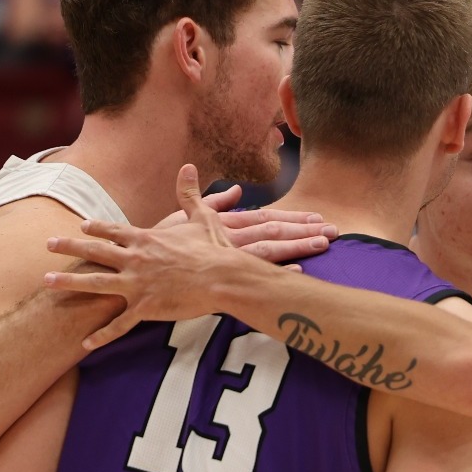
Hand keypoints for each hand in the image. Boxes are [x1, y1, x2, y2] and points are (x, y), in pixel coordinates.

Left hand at [43, 164, 276, 349]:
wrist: (224, 278)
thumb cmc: (216, 249)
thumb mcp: (202, 217)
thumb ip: (189, 193)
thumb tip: (187, 167)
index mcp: (147, 238)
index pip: (114, 230)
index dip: (97, 228)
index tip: (82, 226)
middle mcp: (135, 259)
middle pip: (95, 251)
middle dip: (69, 247)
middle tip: (48, 244)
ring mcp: (137, 284)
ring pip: (95, 284)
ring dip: (70, 283)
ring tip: (47, 282)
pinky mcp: (146, 307)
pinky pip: (119, 324)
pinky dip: (102, 335)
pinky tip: (85, 344)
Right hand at [166, 183, 338, 266]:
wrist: (138, 269)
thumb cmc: (159, 246)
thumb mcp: (183, 220)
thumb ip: (210, 204)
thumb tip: (234, 191)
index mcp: (223, 225)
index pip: (266, 217)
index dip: (292, 216)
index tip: (317, 216)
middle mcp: (229, 240)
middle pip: (274, 232)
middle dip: (304, 231)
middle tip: (334, 230)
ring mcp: (226, 260)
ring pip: (269, 251)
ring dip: (298, 247)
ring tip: (323, 245)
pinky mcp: (221, 280)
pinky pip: (254, 275)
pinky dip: (278, 272)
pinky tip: (299, 271)